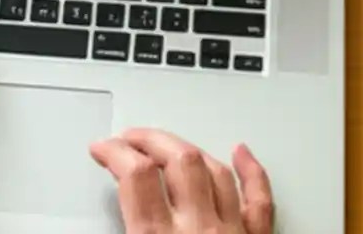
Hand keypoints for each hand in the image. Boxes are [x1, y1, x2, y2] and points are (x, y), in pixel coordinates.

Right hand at [91, 129, 273, 233]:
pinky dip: (252, 172)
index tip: (103, 147)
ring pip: (216, 170)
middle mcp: (197, 229)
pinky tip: (242, 154)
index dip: (114, 152)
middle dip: (151, 140)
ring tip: (170, 145)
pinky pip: (259, 200)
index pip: (135, 175)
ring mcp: (232, 233)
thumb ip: (122, 228)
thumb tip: (102, 216)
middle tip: (132, 138)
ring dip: (190, 151)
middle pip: (178, 159)